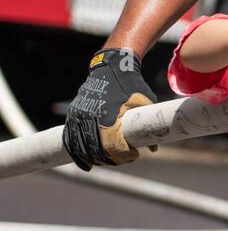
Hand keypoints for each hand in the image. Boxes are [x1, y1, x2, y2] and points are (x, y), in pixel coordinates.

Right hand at [61, 48, 158, 169]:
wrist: (110, 66)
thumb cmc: (132, 84)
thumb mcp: (145, 100)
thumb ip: (148, 124)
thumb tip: (154, 148)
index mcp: (110, 115)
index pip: (114, 146)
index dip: (124, 155)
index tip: (134, 155)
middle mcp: (91, 117)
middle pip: (97, 151)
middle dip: (111, 159)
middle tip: (123, 159)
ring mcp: (80, 115)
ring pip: (82, 147)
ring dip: (94, 159)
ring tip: (107, 161)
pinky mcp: (73, 114)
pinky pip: (70, 138)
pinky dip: (77, 152)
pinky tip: (86, 164)